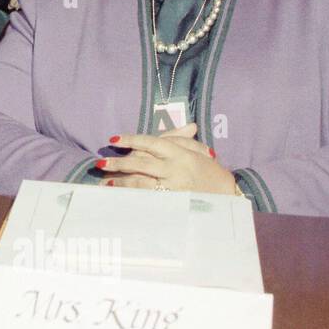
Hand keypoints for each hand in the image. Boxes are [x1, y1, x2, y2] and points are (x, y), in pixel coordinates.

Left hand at [97, 123, 236, 193]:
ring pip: (141, 183)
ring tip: (105, 181)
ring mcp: (173, 187)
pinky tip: (120, 195)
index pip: (152, 142)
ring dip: (121, 182)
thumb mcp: (199, 152)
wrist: (228, 197)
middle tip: (100, 163)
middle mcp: (175, 169)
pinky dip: (132, 196)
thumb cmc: (210, 172)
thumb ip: (184, 139)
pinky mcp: (172, 203)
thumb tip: (188, 125)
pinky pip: (147, 199)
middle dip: (119, 164)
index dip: (132, 140)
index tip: (114, 139)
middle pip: (142, 163)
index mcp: (180, 154)